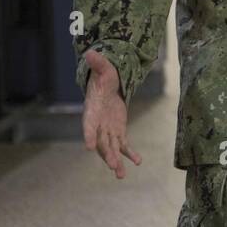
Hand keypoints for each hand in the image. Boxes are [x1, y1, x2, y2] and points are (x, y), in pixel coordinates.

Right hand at [82, 49, 140, 178]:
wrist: (107, 87)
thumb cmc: (103, 77)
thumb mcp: (103, 70)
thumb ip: (98, 63)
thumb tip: (91, 52)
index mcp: (92, 111)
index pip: (88, 125)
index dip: (89, 135)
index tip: (89, 146)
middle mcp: (98, 124)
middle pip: (101, 142)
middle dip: (106, 155)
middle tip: (112, 167)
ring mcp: (108, 130)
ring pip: (111, 148)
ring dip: (115, 161)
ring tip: (121, 175)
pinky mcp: (117, 132)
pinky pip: (123, 145)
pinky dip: (129, 153)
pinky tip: (138, 162)